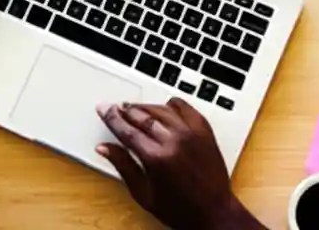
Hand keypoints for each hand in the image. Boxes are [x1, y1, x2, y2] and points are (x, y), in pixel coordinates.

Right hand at [97, 99, 262, 229]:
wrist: (213, 212)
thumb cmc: (180, 209)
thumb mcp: (143, 193)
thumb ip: (123, 166)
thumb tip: (104, 148)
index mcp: (156, 158)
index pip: (127, 130)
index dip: (112, 117)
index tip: (104, 109)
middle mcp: (174, 141)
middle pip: (142, 116)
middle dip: (126, 110)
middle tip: (116, 108)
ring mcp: (191, 134)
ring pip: (162, 109)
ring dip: (145, 106)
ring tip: (135, 108)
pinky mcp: (204, 131)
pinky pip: (186, 108)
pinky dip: (172, 105)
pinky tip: (165, 107)